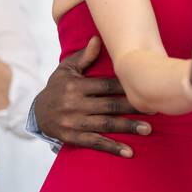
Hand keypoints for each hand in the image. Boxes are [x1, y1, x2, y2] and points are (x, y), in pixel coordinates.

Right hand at [33, 36, 151, 156]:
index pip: (105, 86)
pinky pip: (95, 143)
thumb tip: (97, 39)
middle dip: (132, 107)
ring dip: (128, 127)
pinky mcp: (73, 138)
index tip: (144, 86)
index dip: (125, 87)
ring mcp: (74, 123)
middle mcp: (75, 104)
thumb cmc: (56, 88)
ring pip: (105, 124)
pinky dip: (112, 148)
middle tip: (155, 108)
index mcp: (75, 86)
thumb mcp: (66, 70)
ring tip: (148, 129)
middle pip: (109, 105)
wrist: (36, 113)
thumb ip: (83, 57)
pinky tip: (129, 152)